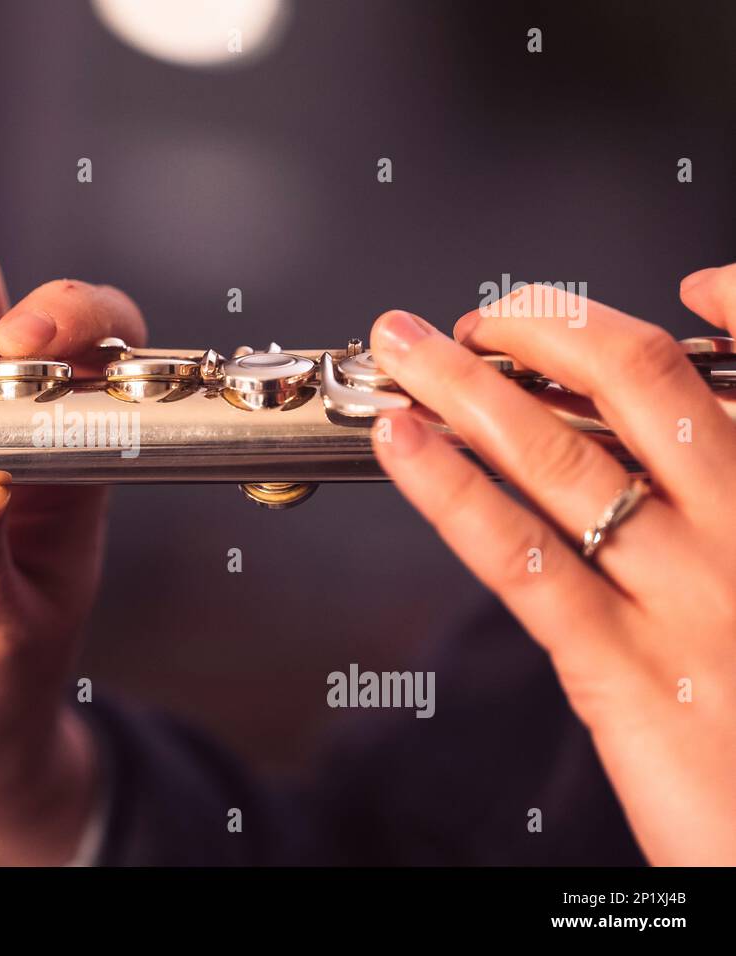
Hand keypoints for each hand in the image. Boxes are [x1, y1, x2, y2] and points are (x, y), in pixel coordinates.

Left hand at [369, 268, 735, 864]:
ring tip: (406, 347)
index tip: (685, 285)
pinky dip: (451, 486)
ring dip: (468, 384)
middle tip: (483, 315)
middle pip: (642, 385)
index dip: (734, 305)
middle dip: (547, 326)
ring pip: (564, 454)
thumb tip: (667, 461)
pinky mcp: (625, 671)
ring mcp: (691, 599)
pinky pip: (522, 555)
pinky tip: (402, 443)